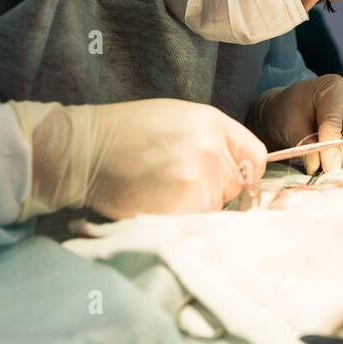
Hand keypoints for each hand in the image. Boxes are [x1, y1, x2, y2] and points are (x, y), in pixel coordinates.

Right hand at [11, 98, 268, 219]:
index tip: (229, 177)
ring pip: (216, 208)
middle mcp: (212, 151)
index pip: (256, 157)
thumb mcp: (181, 119)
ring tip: (164, 192)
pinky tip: (158, 206)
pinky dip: (181, 222)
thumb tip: (243, 171)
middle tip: (179, 181)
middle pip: (236, 186)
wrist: (86, 151)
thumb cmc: (130, 133)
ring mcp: (198, 182)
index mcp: (213, 124)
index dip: (244, 170)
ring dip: (197, 207)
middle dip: (215, 189)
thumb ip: (216, 139)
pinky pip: (197, 224)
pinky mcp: (182, 210)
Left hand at [251, 76, 342, 174]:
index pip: (335, 119)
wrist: (290, 113)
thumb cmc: (287, 114)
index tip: (326, 169)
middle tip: (330, 177)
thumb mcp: (290, 125)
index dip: (331, 146)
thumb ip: (306, 145)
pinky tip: (337, 176)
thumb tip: (318, 168)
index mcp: (333, 88)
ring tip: (331, 180)